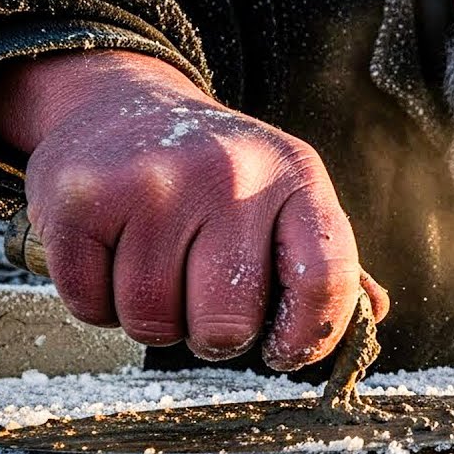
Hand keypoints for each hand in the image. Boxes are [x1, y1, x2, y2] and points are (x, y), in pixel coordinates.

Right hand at [0, 50, 387, 369]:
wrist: (122, 103)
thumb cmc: (216, 171)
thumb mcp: (287, 195)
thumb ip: (330, 261)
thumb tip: (372, 314)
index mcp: (295, 176)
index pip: (325, 281)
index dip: (308, 336)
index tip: (283, 351)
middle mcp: (228, 173)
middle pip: (227, 324)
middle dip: (215, 335)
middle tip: (204, 303)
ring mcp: (151, 182)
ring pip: (153, 323)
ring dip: (154, 320)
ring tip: (158, 272)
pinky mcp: (82, 198)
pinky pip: (91, 308)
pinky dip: (98, 305)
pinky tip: (113, 260)